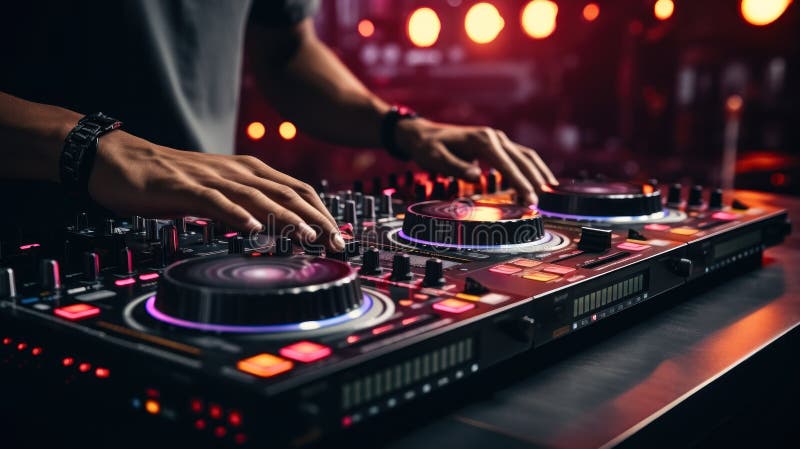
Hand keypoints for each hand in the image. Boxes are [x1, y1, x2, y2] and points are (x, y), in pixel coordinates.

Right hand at [88, 131, 344, 250]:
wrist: (119, 160)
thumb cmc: (170, 181)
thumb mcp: (217, 192)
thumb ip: (245, 205)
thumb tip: (274, 229)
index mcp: (247, 171)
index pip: (296, 189)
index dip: (320, 212)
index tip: (338, 236)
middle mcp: (236, 171)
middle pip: (286, 193)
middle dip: (314, 219)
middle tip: (335, 244)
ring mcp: (211, 178)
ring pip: (258, 196)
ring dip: (286, 218)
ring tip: (307, 238)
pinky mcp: (184, 187)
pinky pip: (215, 201)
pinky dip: (237, 214)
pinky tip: (253, 229)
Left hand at [395, 119, 557, 204]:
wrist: (425, 135)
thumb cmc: (429, 148)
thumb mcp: (436, 158)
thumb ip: (456, 167)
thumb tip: (477, 176)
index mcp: (481, 140)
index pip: (506, 163)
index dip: (519, 182)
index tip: (528, 198)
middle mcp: (494, 137)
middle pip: (521, 159)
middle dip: (532, 181)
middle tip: (539, 203)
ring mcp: (498, 139)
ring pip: (526, 155)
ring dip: (538, 173)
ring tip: (548, 192)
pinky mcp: (498, 144)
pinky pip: (520, 156)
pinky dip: (532, 168)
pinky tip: (539, 180)